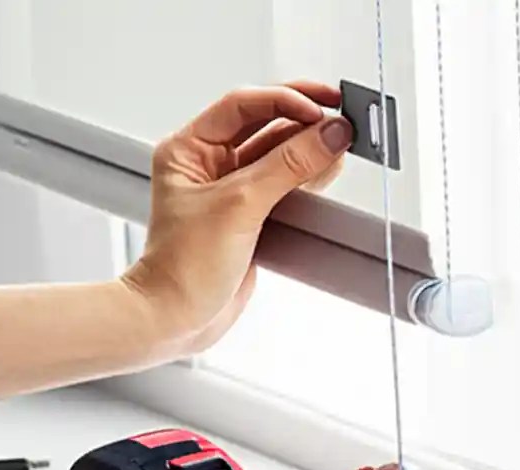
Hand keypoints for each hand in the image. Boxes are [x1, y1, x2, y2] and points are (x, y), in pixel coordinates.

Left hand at [121, 82, 353, 357]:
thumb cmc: (182, 267)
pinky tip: (329, 169)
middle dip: (304, 118)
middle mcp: (209, 163)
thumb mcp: (239, 205)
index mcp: (190, 148)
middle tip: (342, 115)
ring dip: (311, 146)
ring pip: (280, 152)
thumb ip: (288, 166)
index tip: (321, 109)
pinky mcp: (252, 214)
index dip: (284, 100)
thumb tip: (328, 135)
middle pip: (265, 123)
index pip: (243, 105)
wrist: (177, 320)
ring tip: (342, 144)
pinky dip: (310, 174)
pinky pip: (286, 182)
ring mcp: (232, 189)